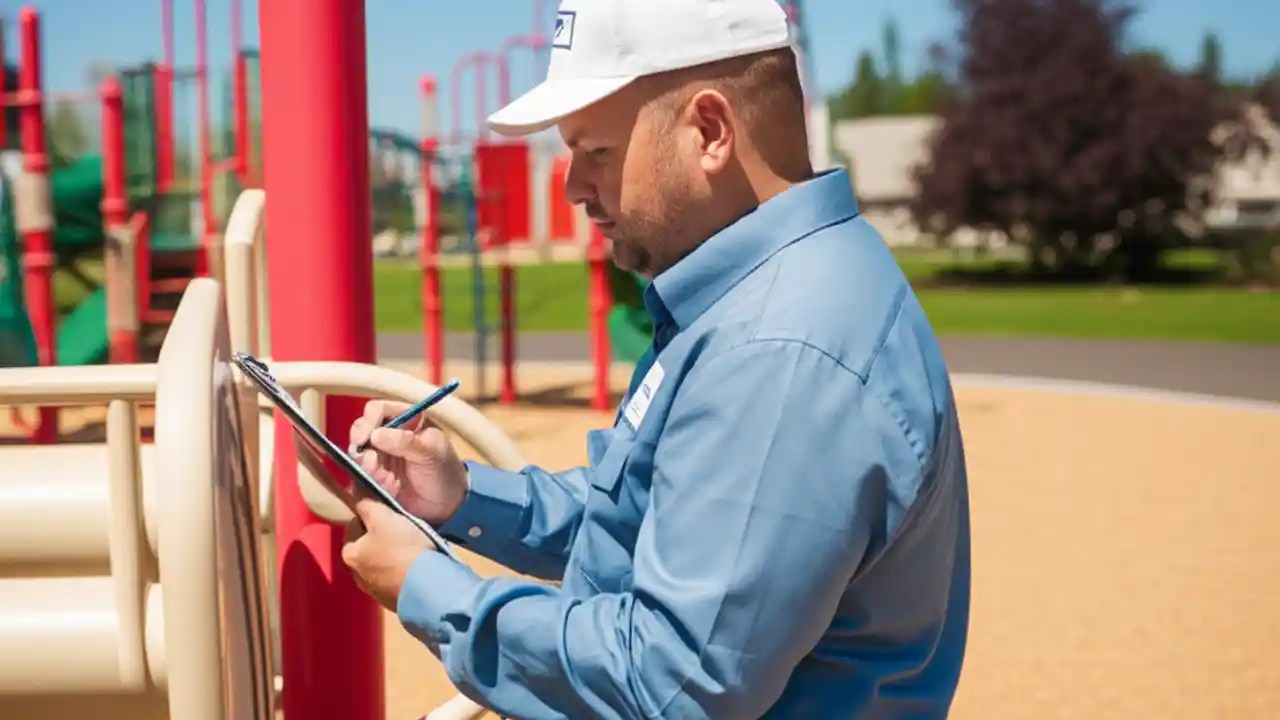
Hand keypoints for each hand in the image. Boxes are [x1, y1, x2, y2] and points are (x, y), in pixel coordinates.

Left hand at [341, 494, 434, 611]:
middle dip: (380, 540)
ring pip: (381, 566)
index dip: (370, 518)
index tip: (387, 516)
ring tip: (412, 550)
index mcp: (350, 554)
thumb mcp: (383, 517)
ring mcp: (375, 592)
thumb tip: (357, 499)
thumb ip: (366, 504)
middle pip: (367, 548)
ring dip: (392, 558)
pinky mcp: (393, 602)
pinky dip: (402, 574)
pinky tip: (416, 568)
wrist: (427, 586)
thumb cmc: (402, 546)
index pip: (353, 528)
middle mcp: (357, 576)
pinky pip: (395, 581)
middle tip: (402, 532)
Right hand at [349, 399, 469, 524]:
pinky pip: (361, 473)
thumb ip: (406, 442)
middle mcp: (389, 433)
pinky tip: (386, 486)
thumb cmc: (444, 470)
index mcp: (406, 418)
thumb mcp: (431, 452)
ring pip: (358, 453)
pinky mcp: (375, 474)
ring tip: (383, 477)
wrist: (446, 503)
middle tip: (369, 460)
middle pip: (361, 430)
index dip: (368, 421)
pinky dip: (368, 479)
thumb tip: (376, 435)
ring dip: (365, 465)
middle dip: (361, 445)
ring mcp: (380, 454)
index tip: (364, 438)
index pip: (378, 410)